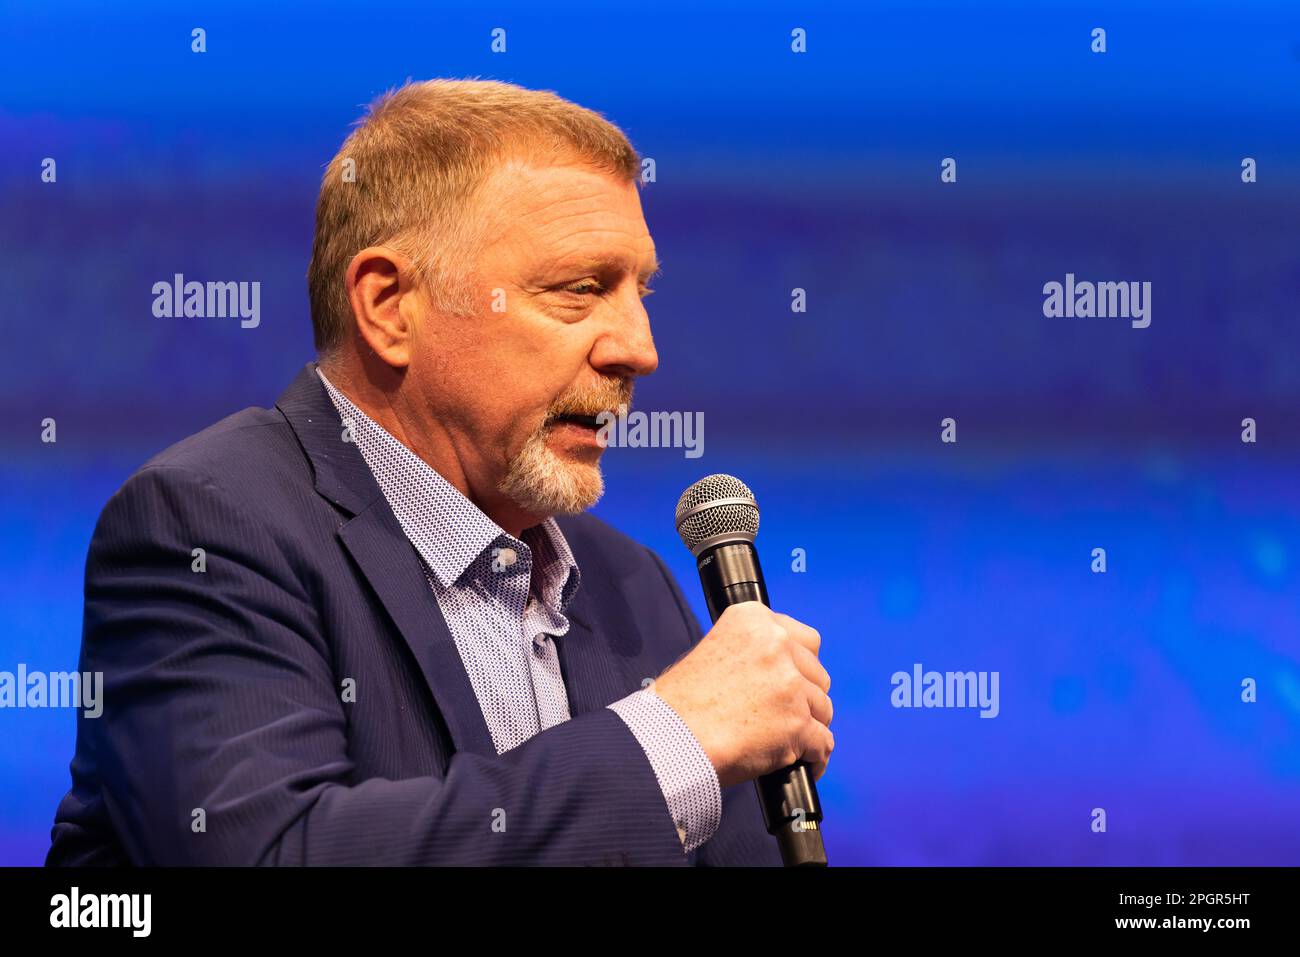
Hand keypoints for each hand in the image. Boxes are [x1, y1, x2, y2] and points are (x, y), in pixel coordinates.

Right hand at [650, 601, 832, 789]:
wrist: (671, 737)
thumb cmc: (681, 703)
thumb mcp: (713, 651)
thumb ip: (751, 652)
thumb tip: (781, 670)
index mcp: (753, 620)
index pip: (805, 638)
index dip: (800, 665)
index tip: (792, 680)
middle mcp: (776, 644)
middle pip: (817, 674)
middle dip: (806, 696)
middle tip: (785, 714)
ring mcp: (789, 685)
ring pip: (823, 708)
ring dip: (809, 725)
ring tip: (789, 742)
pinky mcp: (797, 723)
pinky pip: (823, 743)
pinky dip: (814, 755)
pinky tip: (803, 763)